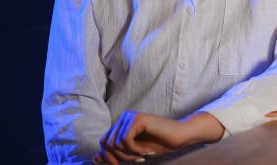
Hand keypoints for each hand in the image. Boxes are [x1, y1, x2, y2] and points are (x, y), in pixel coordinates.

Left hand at [93, 111, 223, 164]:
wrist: (180, 137)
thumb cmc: (159, 144)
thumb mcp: (133, 153)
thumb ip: (115, 154)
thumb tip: (95, 157)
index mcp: (122, 124)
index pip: (103, 143)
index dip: (110, 157)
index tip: (127, 162)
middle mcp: (124, 117)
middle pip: (106, 144)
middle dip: (120, 157)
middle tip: (138, 158)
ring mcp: (130, 116)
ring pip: (114, 143)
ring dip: (129, 155)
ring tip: (143, 154)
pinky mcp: (138, 119)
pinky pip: (125, 140)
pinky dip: (135, 150)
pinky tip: (147, 150)